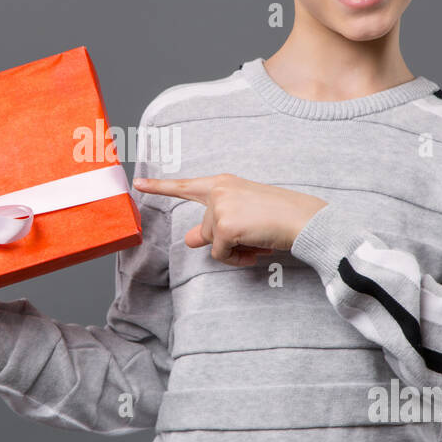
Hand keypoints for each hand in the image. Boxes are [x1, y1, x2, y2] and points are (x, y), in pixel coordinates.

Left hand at [132, 173, 326, 265]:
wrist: (304, 219)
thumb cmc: (280, 216)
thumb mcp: (244, 216)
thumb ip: (214, 225)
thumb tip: (189, 239)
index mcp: (223, 183)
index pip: (185, 185)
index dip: (159, 187)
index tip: (137, 183)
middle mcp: (217, 191)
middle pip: (204, 229)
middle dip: (224, 240)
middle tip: (253, 235)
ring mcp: (219, 207)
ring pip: (212, 244)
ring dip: (234, 250)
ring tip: (258, 239)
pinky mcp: (223, 226)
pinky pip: (220, 255)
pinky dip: (237, 258)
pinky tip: (255, 249)